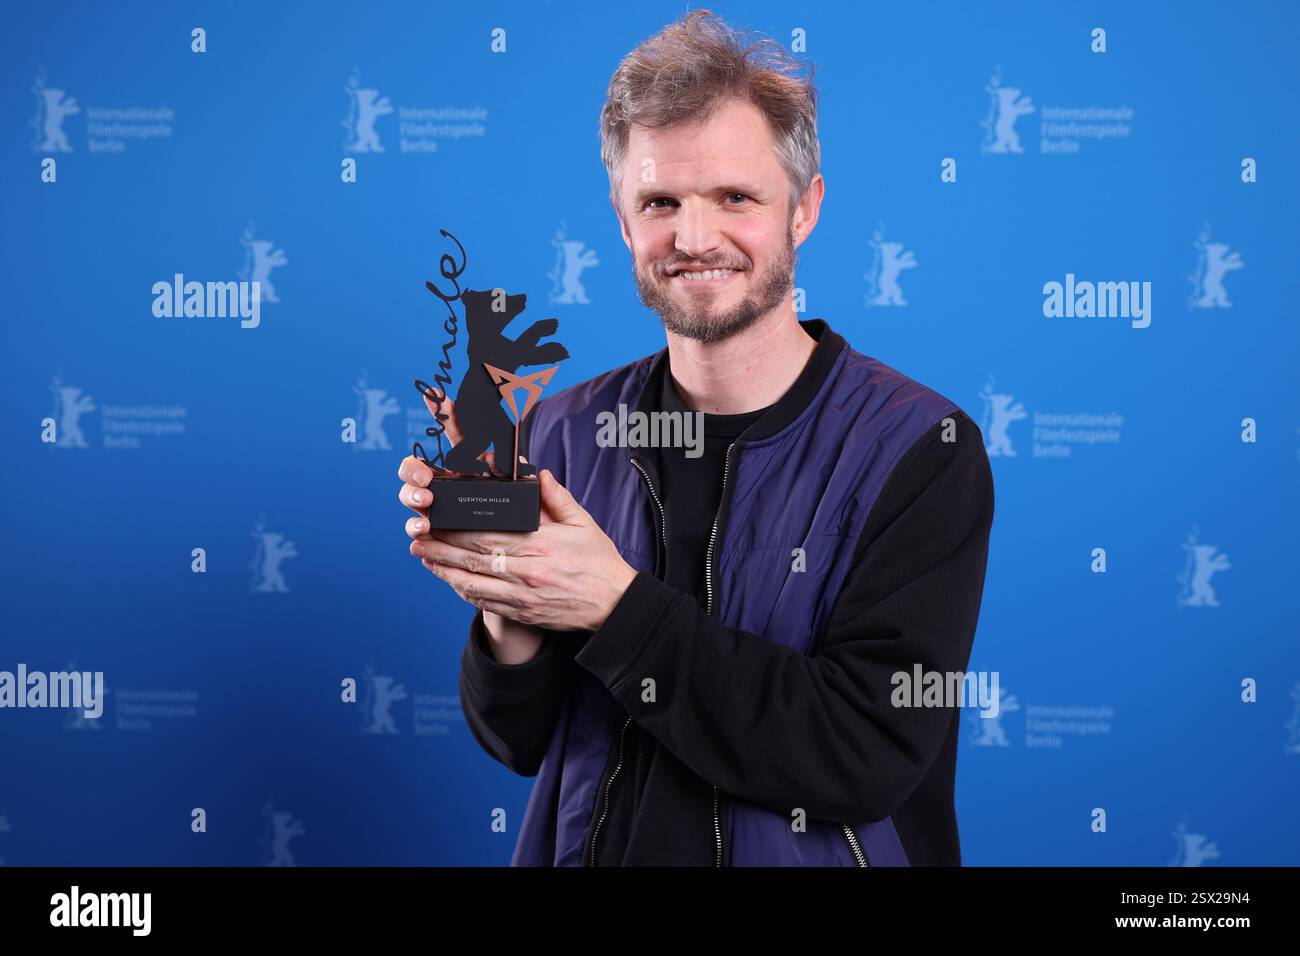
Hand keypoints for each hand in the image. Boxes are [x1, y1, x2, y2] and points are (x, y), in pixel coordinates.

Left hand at [407, 467, 637, 632]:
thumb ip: (557, 499)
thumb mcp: (583, 524)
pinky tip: (450, 580)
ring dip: (444, 569)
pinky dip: (463, 591)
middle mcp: (525, 571)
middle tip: (418, 537)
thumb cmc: (599, 562)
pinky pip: (485, 602)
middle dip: (441, 547)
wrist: (613, 604)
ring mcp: (521, 595)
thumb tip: (538, 475)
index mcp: (539, 545)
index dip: (457, 528)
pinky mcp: (522, 612)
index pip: (487, 534)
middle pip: (473, 557)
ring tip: (423, 557)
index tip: (438, 519)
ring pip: (472, 582)